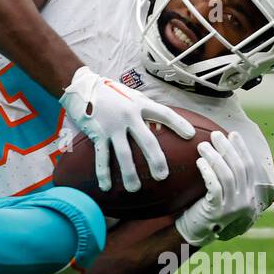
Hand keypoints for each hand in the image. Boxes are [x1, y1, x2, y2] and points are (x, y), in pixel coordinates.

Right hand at [60, 66, 195, 193]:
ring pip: (124, 153)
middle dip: (156, 160)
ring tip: (135, 188)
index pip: (164, 113)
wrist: (82, 85)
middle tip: (162, 176)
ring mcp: (112, 125)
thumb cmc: (108, 92)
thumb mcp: (129, 95)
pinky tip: (106, 187)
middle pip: (147, 140)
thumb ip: (143, 108)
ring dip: (130, 173)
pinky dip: (104, 173)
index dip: (179, 124)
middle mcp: (128, 114)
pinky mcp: (97, 132)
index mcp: (139, 104)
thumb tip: (158, 125)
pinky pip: (102, 156)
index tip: (191, 136)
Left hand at [175, 131, 273, 244]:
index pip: (249, 166)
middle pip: (239, 168)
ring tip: (202, 145)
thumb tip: (225, 148)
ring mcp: (233, 207)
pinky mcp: (218, 211)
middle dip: (227, 148)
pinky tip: (199, 161)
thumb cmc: (206, 206)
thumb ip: (228, 176)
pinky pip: (214, 187)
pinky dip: (207, 171)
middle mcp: (245, 201)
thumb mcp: (222, 191)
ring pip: (227, 175)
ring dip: (215, 157)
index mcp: (250, 194)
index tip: (232, 134)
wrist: (196, 231)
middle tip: (215, 135)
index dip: (242, 149)